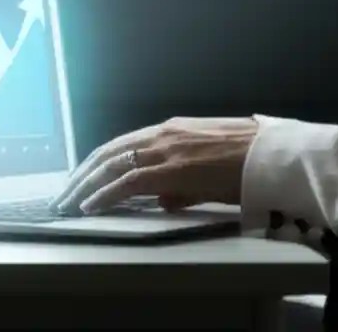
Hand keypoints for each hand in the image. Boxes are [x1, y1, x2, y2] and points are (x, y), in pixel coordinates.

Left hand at [49, 116, 258, 214]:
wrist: (275, 155)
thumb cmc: (250, 160)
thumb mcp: (207, 167)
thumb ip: (181, 181)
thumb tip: (161, 199)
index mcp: (170, 130)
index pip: (120, 145)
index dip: (96, 163)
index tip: (79, 178)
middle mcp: (161, 134)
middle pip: (107, 153)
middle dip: (81, 174)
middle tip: (62, 194)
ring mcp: (165, 149)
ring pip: (110, 165)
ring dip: (84, 185)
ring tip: (67, 203)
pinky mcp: (172, 168)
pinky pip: (127, 182)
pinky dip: (104, 194)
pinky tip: (89, 206)